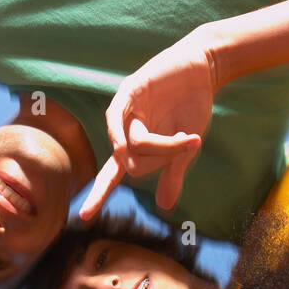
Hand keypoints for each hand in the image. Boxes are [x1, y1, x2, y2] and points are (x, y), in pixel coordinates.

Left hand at [78, 30, 212, 220]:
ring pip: (132, 146)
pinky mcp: (130, 91)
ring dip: (162, 147)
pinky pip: (116, 116)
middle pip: (131, 165)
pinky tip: (123, 144)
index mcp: (135, 147)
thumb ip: (172, 174)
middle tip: (186, 145)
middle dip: (161, 161)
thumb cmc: (192, 107)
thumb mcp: (186, 148)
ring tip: (186, 137)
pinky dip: (119, 132)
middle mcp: (124, 131)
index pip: (112, 176)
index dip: (98, 195)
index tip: (85, 218)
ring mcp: (125, 111)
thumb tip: (163, 207)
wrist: (203, 70)